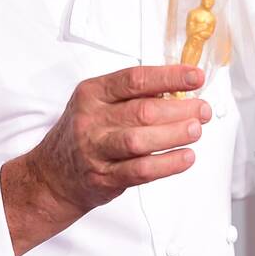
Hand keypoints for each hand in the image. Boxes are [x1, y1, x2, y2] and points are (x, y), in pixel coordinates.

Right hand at [27, 64, 210, 216]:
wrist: (52, 175)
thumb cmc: (84, 133)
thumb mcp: (98, 103)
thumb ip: (133, 96)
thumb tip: (180, 89)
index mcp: (93, 93)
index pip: (136, 79)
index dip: (170, 77)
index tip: (196, 77)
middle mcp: (91, 120)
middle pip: (143, 111)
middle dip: (180, 109)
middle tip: (202, 109)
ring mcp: (96, 150)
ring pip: (140, 140)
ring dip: (175, 134)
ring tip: (196, 130)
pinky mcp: (104, 178)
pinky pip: (141, 171)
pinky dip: (168, 164)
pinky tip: (186, 157)